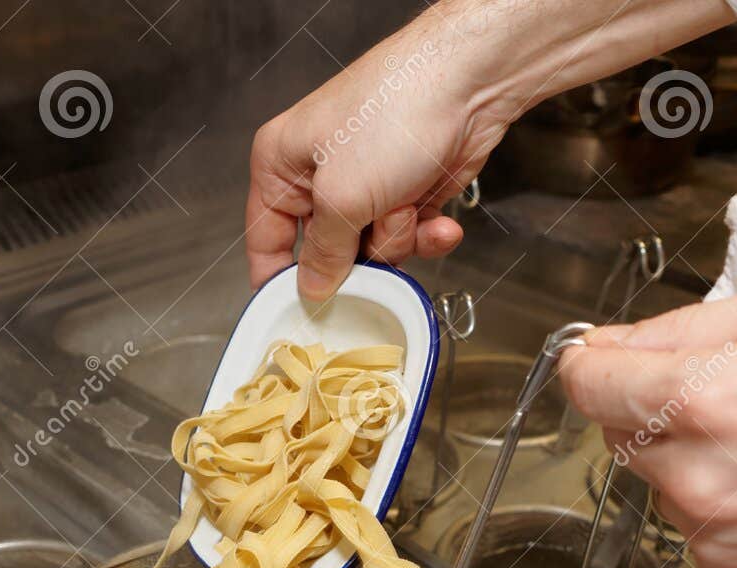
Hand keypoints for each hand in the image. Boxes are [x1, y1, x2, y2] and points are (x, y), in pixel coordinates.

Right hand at [244, 10, 493, 298]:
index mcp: (282, 165)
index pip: (266, 239)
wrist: (470, 81)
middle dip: (356, 255)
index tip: (298, 315)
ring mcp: (368, 183)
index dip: (279, 281)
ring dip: (397, 238)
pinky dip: (427, 233)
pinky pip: (410, 237)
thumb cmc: (394, 113)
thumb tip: (312, 290)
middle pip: (326, 253)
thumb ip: (322, 254)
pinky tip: (439, 219)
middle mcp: (321, 175)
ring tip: (407, 203)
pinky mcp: (409, 190)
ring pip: (373, 250)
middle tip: (371, 239)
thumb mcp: (342, 196)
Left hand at [559, 279, 736, 567]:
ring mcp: (714, 535)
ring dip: (697, 465)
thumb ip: (688, 325)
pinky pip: (697, 535)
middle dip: (660, 411)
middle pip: (621, 434)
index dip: (593, 363)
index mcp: (707, 398)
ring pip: (661, 486)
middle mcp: (699, 475)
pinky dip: (727, 514)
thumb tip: (615, 342)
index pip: (589, 383)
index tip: (605, 360)